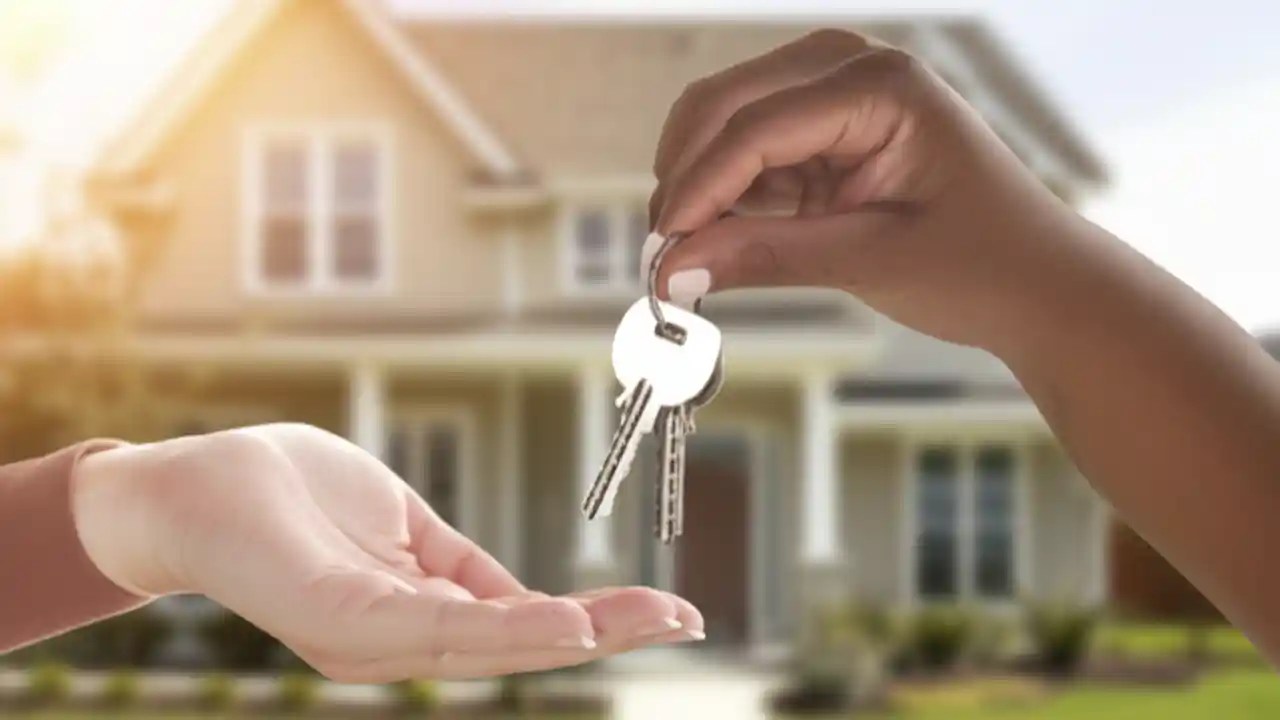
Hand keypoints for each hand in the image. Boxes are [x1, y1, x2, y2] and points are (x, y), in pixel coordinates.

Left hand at [71, 423, 701, 680]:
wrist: (194, 488)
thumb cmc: (294, 501)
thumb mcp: (405, 529)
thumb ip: (463, 567)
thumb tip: (533, 597)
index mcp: (415, 618)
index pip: (519, 624)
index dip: (596, 621)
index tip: (668, 609)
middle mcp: (396, 643)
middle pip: (518, 646)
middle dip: (608, 632)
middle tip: (685, 620)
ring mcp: (367, 640)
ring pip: (488, 644)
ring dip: (573, 634)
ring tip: (645, 619)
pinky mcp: (338, 621)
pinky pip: (433, 628)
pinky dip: (505, 628)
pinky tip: (561, 620)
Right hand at [649, 30, 1083, 354]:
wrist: (1038, 284)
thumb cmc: (984, 264)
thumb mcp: (871, 262)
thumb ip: (767, 256)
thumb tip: (674, 267)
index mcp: (882, 86)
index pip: (758, 126)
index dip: (699, 187)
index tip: (662, 248)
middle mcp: (853, 69)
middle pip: (726, 104)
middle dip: (686, 177)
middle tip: (664, 254)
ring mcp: (836, 94)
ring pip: (725, 122)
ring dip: (700, 184)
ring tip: (690, 254)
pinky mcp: (826, 131)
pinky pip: (749, 151)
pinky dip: (726, 193)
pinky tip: (722, 238)